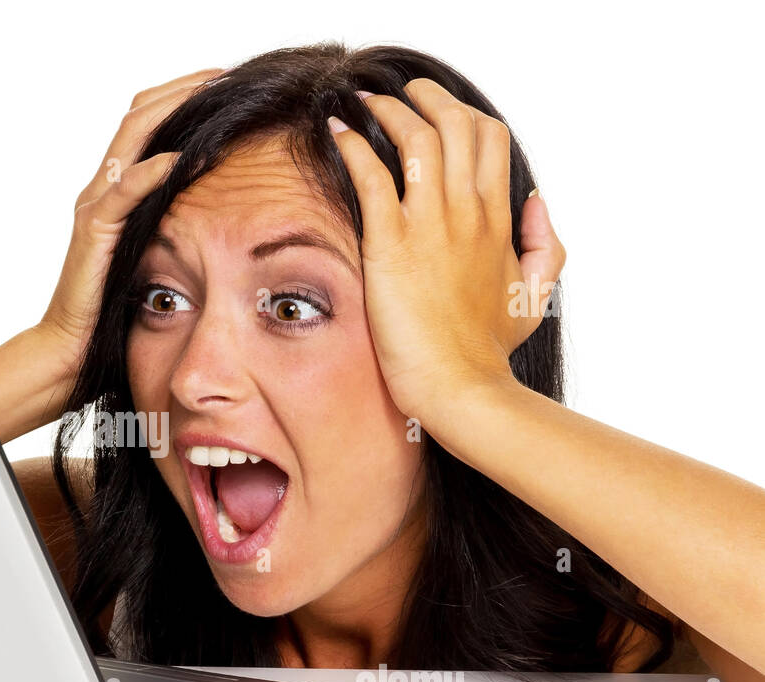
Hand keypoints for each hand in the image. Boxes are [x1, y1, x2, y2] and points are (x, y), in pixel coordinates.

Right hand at [35, 68, 223, 369]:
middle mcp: (101, 190)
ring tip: (208, 93)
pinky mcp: (93, 233)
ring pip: (129, 140)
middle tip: (223, 74)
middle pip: (138, 117)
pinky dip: (150, 171)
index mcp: (115, 191)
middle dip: (182, 89)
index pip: (146, 125)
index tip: (223, 83)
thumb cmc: (111, 311)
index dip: (181, 96)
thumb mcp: (150, 256)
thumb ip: (170, 226)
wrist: (70, 347)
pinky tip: (178, 158)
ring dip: (170, 111)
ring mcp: (94, 207)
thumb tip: (216, 211)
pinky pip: (122, 193)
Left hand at [326, 78, 565, 424]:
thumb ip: (546, 247)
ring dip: (389, 112)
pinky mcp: (390, 245)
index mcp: (498, 220)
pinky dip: (352, 146)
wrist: (460, 386)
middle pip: (456, 127)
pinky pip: (372, 177)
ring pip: (418, 140)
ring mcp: (430, 226)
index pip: (489, 140)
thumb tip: (537, 202)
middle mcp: (467, 213)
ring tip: (366, 102)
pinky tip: (336, 132)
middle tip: (403, 94)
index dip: (464, 115)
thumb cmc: (488, 349)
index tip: (439, 112)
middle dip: (428, 99)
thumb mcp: (534, 296)